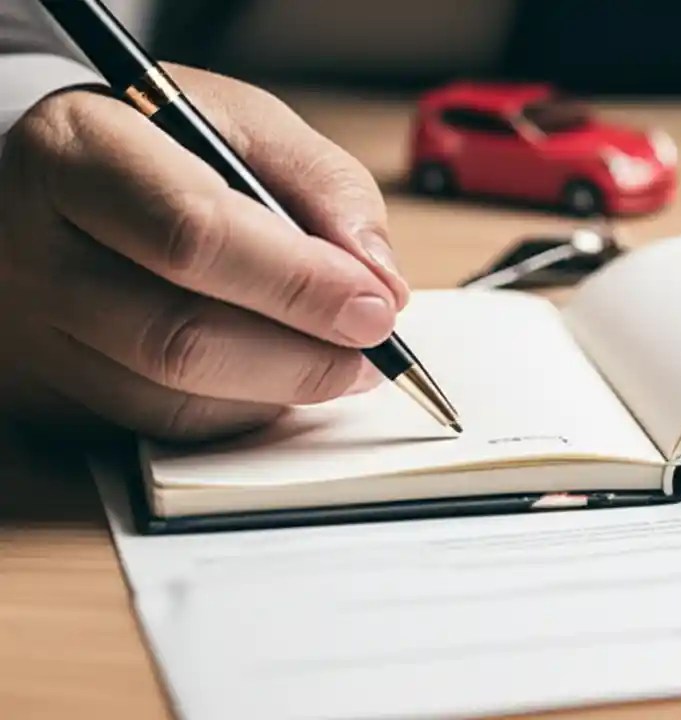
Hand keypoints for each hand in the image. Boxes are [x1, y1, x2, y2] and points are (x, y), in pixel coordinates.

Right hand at [0, 65, 409, 439]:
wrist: (51, 179)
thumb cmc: (159, 146)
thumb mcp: (245, 123)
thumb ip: (324, 187)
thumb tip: (379, 283)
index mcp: (78, 150)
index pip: (193, 234)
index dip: (298, 282)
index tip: (375, 305)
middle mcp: (32, 246)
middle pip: (178, 337)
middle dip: (302, 356)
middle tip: (373, 351)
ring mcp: (28, 330)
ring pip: (170, 399)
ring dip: (279, 392)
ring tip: (338, 362)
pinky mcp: (42, 391)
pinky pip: (157, 427)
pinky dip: (239, 412)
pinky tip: (275, 376)